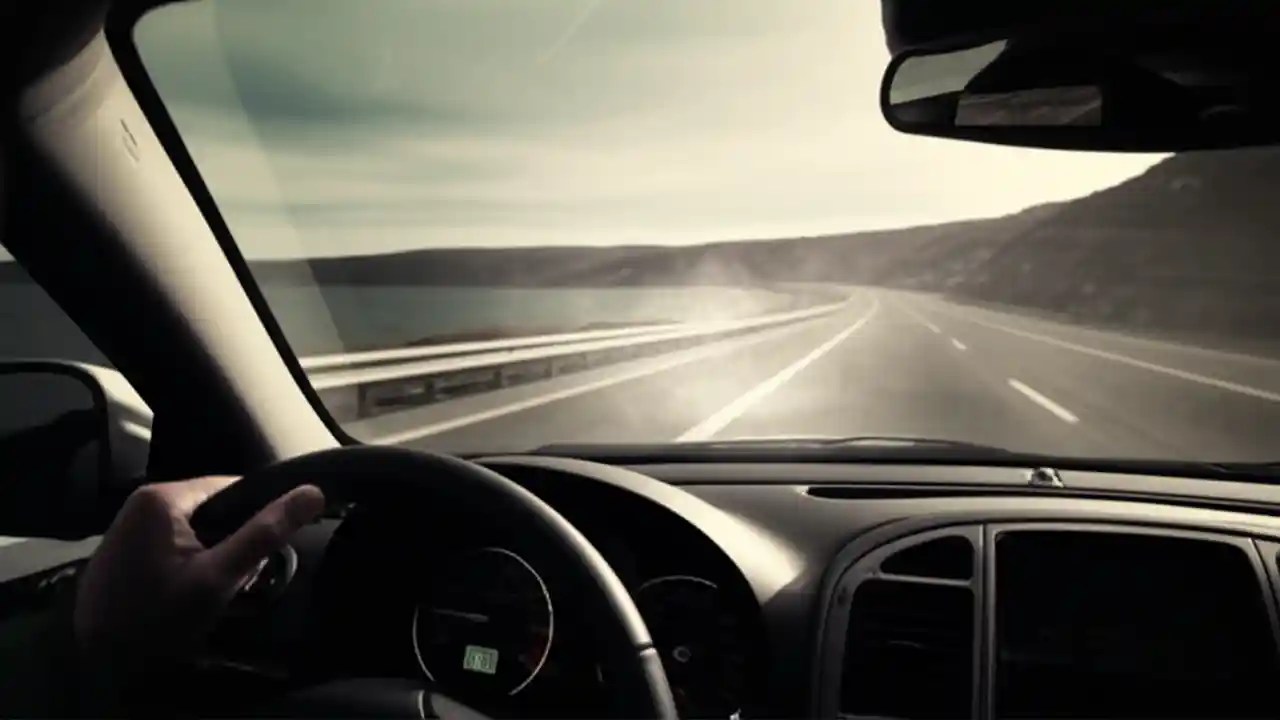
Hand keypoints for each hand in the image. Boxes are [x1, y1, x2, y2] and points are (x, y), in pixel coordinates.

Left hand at [74, 476, 324, 671]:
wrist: (95, 660)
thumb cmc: (157, 616)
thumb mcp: (217, 578)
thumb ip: (264, 534)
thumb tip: (314, 492)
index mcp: (164, 496)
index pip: (234, 487)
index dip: (258, 517)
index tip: (265, 553)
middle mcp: (143, 499)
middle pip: (215, 507)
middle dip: (234, 540)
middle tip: (239, 579)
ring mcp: (131, 523)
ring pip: (197, 526)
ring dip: (214, 553)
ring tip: (216, 587)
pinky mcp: (126, 546)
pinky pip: (174, 540)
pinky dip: (192, 561)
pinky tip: (191, 590)